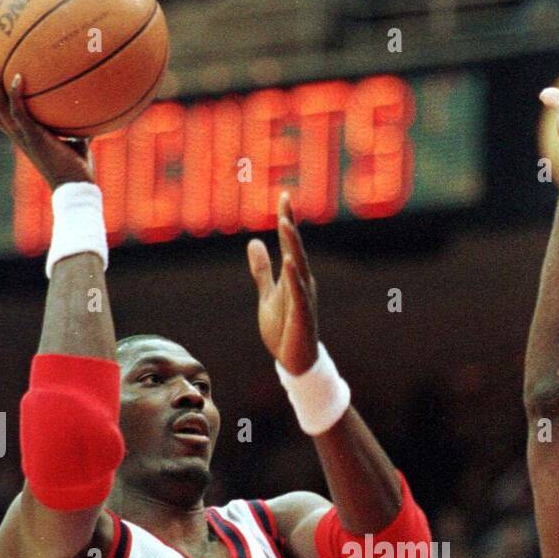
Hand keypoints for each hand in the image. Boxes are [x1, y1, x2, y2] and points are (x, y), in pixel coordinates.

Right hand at [0, 55, 94, 189]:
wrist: (77, 187)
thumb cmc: (78, 168)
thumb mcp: (78, 141)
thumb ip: (78, 126)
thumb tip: (91, 109)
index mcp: (23, 134)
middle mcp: (18, 134)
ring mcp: (23, 136)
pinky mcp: (32, 138)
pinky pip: (18, 112)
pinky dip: (16, 94)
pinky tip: (18, 77)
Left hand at [247, 192, 318, 374]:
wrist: (294, 362)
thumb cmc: (284, 328)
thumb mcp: (268, 294)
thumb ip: (262, 270)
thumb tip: (254, 242)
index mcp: (294, 276)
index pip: (290, 243)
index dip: (287, 219)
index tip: (284, 195)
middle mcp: (302, 282)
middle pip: (296, 248)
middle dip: (290, 224)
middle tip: (285, 199)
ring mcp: (304, 299)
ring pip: (298, 266)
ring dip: (292, 245)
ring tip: (285, 223)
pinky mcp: (302, 316)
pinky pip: (298, 293)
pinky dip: (294, 277)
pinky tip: (289, 261)